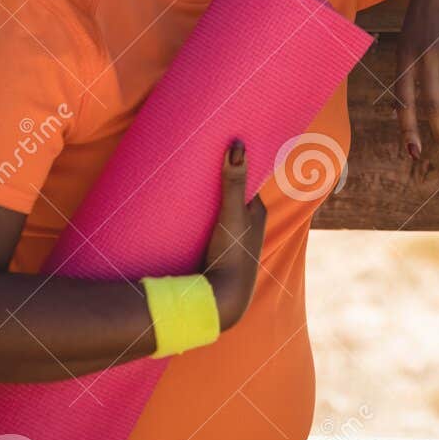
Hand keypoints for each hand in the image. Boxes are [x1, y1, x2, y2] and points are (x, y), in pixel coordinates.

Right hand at [203, 139, 267, 328]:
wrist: (223, 298)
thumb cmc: (232, 254)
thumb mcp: (231, 214)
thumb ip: (233, 182)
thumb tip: (237, 144)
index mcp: (256, 211)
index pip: (246, 177)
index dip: (235, 161)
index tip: (220, 141)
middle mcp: (247, 223)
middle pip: (232, 192)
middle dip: (218, 176)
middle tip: (196, 155)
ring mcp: (232, 237)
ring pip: (219, 209)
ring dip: (206, 196)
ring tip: (184, 176)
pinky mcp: (216, 249)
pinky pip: (208, 225)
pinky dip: (200, 215)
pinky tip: (182, 210)